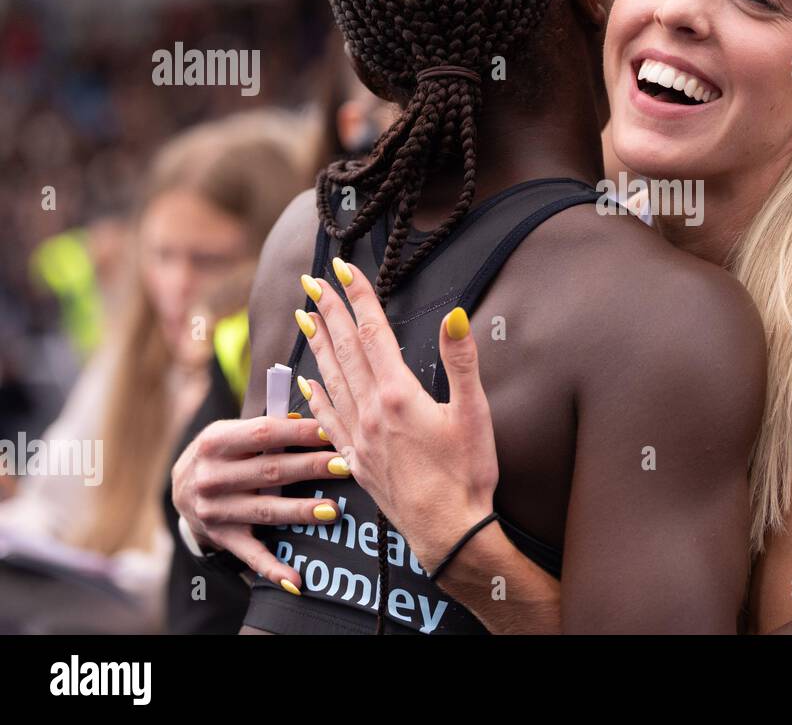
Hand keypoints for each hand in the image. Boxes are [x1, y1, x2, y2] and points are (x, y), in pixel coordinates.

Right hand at [170, 415, 344, 591]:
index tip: (332, 431)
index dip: (300, 433)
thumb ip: (266, 426)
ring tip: (333, 510)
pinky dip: (273, 568)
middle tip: (345, 466)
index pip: (264, 433)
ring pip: (266, 511)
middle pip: (271, 471)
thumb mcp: (232, 432)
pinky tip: (296, 579)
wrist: (179, 490)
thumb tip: (314, 417)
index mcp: (216, 442)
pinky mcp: (223, 538)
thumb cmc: (221, 453)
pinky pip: (251, 555)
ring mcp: (216, 510)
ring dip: (301, 511)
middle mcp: (212, 477)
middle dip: (311, 468)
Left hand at [295, 258, 499, 568]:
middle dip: (330, 312)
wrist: (448, 533)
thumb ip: (461, 361)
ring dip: (318, 345)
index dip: (360, 297)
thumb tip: (455, 315)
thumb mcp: (474, 413)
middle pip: (345, 351)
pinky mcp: (357, 460)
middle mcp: (370, 412)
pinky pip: (326, 419)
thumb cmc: (467, 475)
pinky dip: (314, 395)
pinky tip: (305, 383)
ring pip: (330, 380)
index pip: (374, 333)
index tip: (344, 269)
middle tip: (313, 282)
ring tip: (305, 318)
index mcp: (398, 395)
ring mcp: (359, 437)